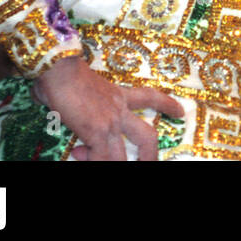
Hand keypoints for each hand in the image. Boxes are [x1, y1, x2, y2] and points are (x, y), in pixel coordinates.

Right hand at [33, 56, 183, 160]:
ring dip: (121, 167)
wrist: (60, 69)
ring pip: (123, 157)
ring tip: (114, 170)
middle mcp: (119, 109)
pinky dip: (91, 161)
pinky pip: (100, 158)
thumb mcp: (83, 90)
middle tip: (152, 164)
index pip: (149, 97)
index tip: (181, 112)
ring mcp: (110, 123)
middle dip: (151, 156)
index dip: (167, 105)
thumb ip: (84, 108)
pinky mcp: (96, 132)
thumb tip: (76, 130)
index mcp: (118, 94)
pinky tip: (78, 156)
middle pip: (146, 136)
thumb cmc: (63, 74)